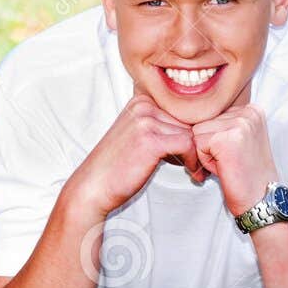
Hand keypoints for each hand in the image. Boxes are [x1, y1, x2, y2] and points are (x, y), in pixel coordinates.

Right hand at [71, 94, 203, 216]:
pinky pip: (188, 145)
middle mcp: (142, 106)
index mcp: (139, 101)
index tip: (190, 149)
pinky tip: (189, 171)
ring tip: (189, 168)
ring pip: (190, 133)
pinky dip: (192, 160)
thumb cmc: (115, 165)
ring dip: (193, 154)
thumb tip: (195, 127)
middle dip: (192, 143)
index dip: (188, 131)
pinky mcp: (151, 140)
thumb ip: (159, 124)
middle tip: (191, 162)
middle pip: (188, 120)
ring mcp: (145, 121)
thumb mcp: (136, 134)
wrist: (93, 186)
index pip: (181, 110)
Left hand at [191, 104, 277, 216]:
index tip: (233, 152)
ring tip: (228, 163)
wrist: (261, 198)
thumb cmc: (246, 172)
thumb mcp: (238, 138)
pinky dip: (205, 161)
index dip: (214, 138)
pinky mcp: (226, 138)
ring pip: (197, 133)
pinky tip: (224, 167)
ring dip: (206, 153)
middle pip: (202, 122)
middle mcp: (248, 112)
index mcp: (252, 109)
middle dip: (209, 145)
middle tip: (230, 160)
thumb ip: (221, 123)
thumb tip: (188, 113)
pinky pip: (197, 145)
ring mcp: (239, 123)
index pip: (211, 114)